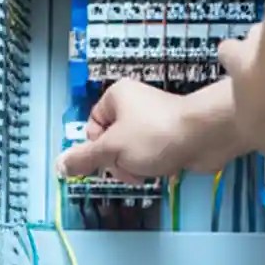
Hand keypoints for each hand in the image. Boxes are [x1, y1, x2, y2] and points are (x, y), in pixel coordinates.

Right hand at [55, 78, 230, 180]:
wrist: (205, 136)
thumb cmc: (156, 135)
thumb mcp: (112, 148)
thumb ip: (85, 158)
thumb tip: (59, 166)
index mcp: (116, 97)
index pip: (92, 127)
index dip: (97, 147)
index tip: (108, 158)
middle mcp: (134, 105)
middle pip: (112, 143)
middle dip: (119, 161)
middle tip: (131, 166)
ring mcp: (154, 122)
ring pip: (132, 153)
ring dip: (137, 166)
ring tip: (151, 167)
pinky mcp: (171, 136)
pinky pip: (153, 155)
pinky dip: (157, 165)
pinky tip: (165, 167)